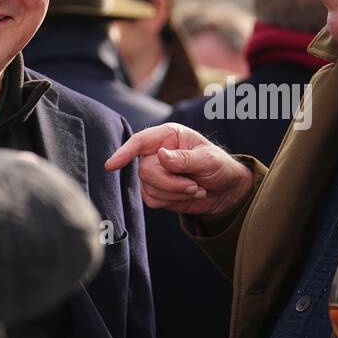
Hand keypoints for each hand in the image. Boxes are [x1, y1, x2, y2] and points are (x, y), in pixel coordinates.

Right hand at [105, 123, 253, 218]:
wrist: (226, 189)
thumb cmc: (220, 166)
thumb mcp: (209, 159)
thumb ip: (185, 158)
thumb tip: (160, 155)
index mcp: (168, 136)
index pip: (140, 142)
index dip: (124, 152)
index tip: (111, 165)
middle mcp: (156, 152)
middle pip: (145, 170)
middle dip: (171, 182)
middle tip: (194, 185)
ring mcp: (154, 173)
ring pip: (148, 188)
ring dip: (175, 192)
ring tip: (195, 188)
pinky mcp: (156, 190)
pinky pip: (152, 200)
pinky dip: (172, 200)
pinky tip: (188, 194)